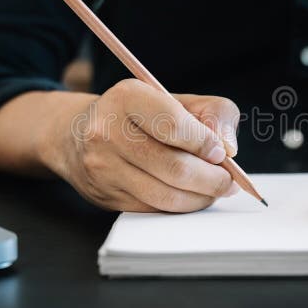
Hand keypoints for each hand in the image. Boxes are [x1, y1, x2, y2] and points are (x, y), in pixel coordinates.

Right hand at [44, 79, 240, 211]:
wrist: (79, 135)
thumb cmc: (140, 116)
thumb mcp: (176, 99)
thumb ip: (213, 113)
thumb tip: (228, 147)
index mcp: (127, 98)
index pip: (172, 125)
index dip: (204, 143)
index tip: (222, 152)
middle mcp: (108, 132)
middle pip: (173, 167)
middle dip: (211, 179)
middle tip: (228, 180)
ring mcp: (104, 167)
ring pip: (165, 195)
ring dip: (200, 198)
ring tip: (214, 190)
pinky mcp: (106, 196)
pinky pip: (154, 209)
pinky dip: (181, 207)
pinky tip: (191, 196)